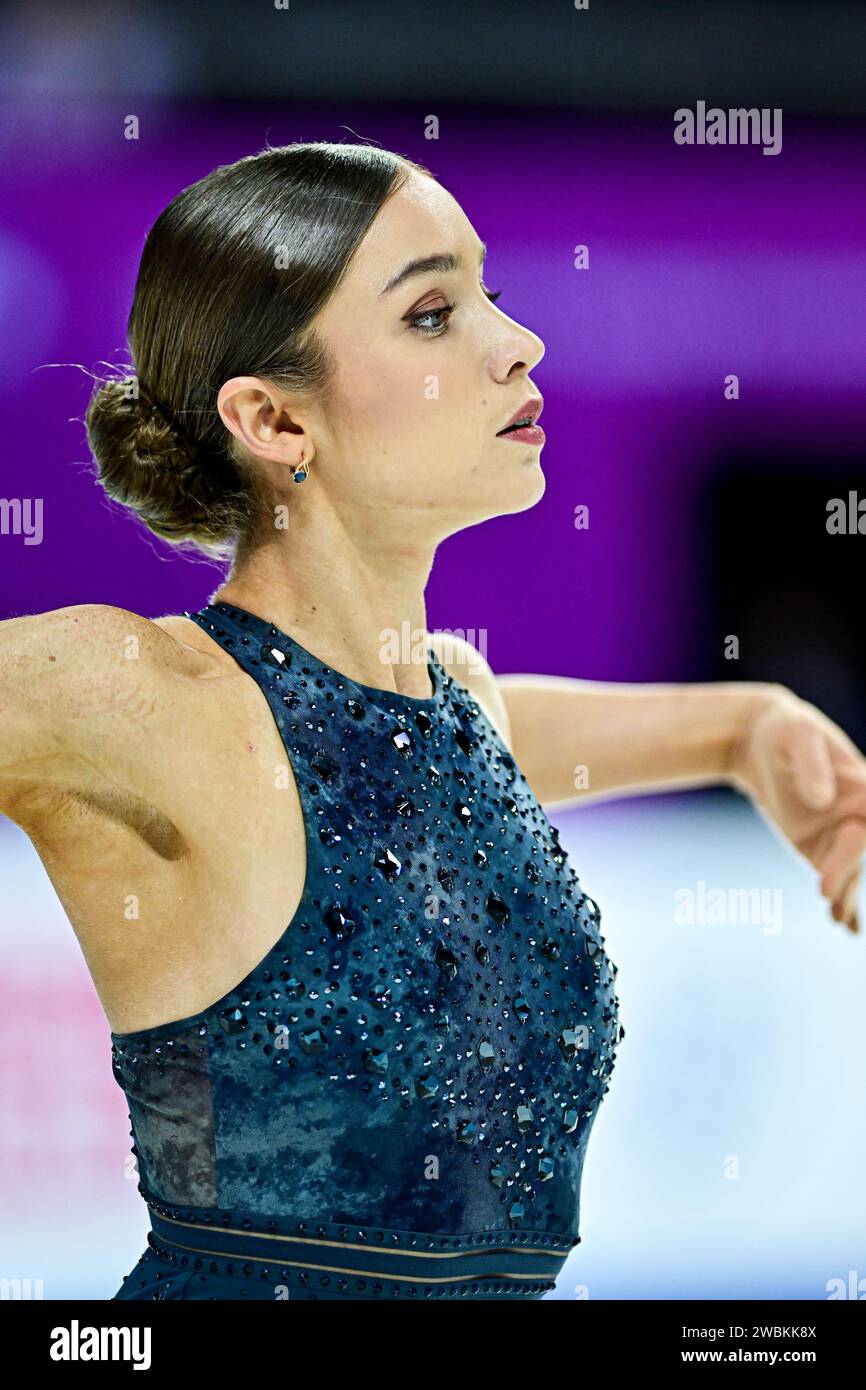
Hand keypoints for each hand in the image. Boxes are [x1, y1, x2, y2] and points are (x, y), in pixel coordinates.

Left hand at [726, 686, 865, 933]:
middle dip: (846, 870)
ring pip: (852, 871)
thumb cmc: (784, 729)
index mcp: (864, 785)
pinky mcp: (818, 848)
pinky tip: (848, 926)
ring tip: (840, 920)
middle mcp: (860, 813)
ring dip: (847, 896)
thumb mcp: (795, 735)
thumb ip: (811, 764)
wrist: (756, 740)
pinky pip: (835, 879)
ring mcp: (840, 833)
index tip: (862, 836)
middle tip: (824, 888)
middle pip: (861, 848)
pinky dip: (843, 902)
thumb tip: (822, 801)